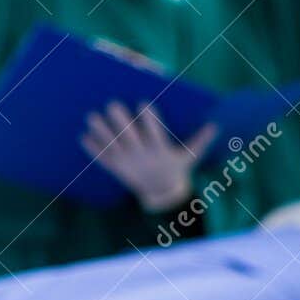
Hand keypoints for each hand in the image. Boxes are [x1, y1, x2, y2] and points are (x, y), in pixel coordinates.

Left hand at [81, 103, 215, 211]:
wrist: (163, 198)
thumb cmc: (177, 170)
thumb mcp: (190, 157)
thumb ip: (201, 140)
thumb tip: (216, 125)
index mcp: (160, 151)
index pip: (155, 132)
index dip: (150, 117)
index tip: (143, 102)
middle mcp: (143, 157)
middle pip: (130, 137)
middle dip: (120, 121)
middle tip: (112, 104)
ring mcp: (128, 164)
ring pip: (112, 146)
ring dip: (101, 132)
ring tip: (92, 117)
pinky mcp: (118, 170)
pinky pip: (103, 159)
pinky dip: (93, 149)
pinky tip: (83, 137)